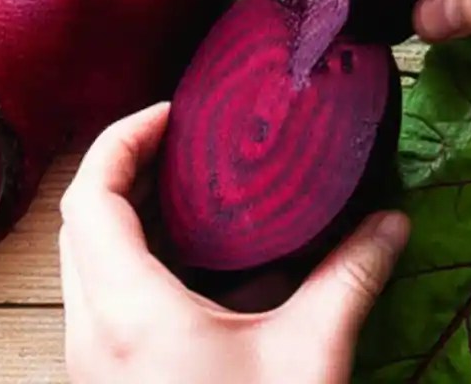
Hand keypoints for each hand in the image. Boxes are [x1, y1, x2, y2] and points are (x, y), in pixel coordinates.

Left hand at [59, 103, 409, 383]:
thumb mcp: (310, 357)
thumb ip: (349, 278)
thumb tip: (390, 224)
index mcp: (128, 313)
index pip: (92, 195)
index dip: (123, 138)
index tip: (171, 113)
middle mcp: (94, 335)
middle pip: (80, 223)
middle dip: (123, 171)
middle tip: (181, 146)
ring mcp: (95, 365)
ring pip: (87, 265)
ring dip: (128, 221)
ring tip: (193, 198)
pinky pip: (106, 305)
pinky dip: (141, 269)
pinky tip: (207, 276)